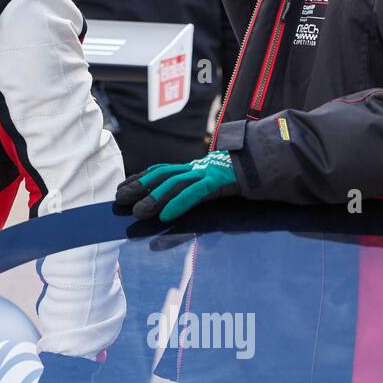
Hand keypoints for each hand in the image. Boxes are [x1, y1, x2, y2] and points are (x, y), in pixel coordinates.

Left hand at [114, 150, 241, 222]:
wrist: (262, 167)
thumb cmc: (233, 180)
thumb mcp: (207, 185)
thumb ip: (188, 191)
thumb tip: (166, 210)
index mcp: (191, 169)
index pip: (159, 171)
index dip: (138, 178)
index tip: (120, 189)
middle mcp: (194, 168)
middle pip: (161, 175)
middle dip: (139, 186)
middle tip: (119, 199)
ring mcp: (205, 173)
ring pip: (174, 183)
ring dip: (154, 198)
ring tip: (138, 212)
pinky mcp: (217, 182)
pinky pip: (195, 193)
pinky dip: (179, 203)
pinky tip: (166, 216)